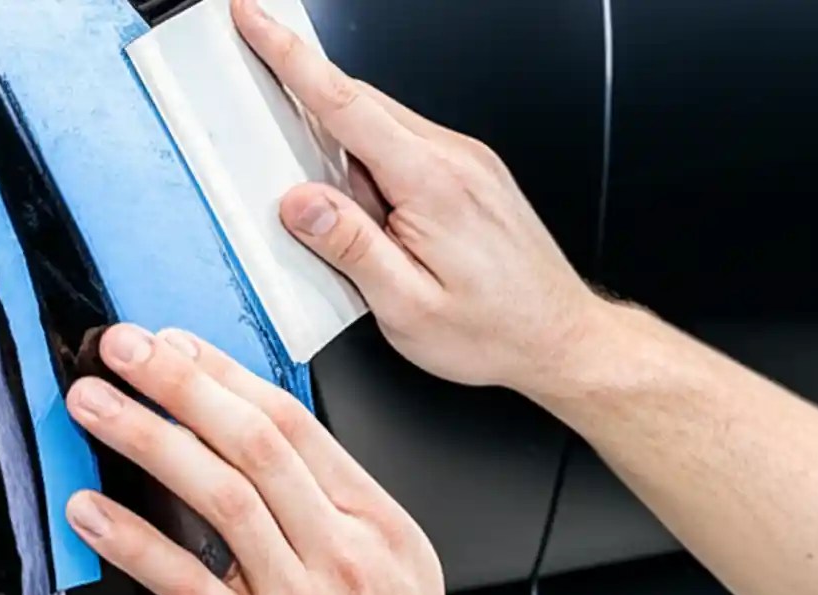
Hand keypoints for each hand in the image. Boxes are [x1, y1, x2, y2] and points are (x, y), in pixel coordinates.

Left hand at [65, 325, 473, 594]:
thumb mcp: (391, 556)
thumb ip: (330, 495)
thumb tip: (254, 428)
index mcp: (373, 519)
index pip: (294, 425)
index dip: (227, 376)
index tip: (176, 345)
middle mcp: (340, 552)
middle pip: (255, 446)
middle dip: (182, 387)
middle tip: (127, 349)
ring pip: (220, 500)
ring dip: (149, 442)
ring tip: (97, 406)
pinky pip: (186, 584)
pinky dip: (134, 541)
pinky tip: (93, 510)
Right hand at [233, 0, 602, 392]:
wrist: (560, 340)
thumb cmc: (495, 331)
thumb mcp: (406, 307)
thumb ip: (349, 247)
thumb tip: (300, 204)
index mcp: (433, 183)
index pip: (344, 103)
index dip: (291, 56)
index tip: (256, 21)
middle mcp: (455, 159)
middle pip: (359, 108)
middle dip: (311, 124)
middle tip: (294, 178)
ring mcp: (467, 162)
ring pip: (382, 132)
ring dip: (349, 166)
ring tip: (371, 240)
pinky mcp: (471, 175)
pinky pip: (406, 151)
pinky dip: (378, 176)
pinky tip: (387, 231)